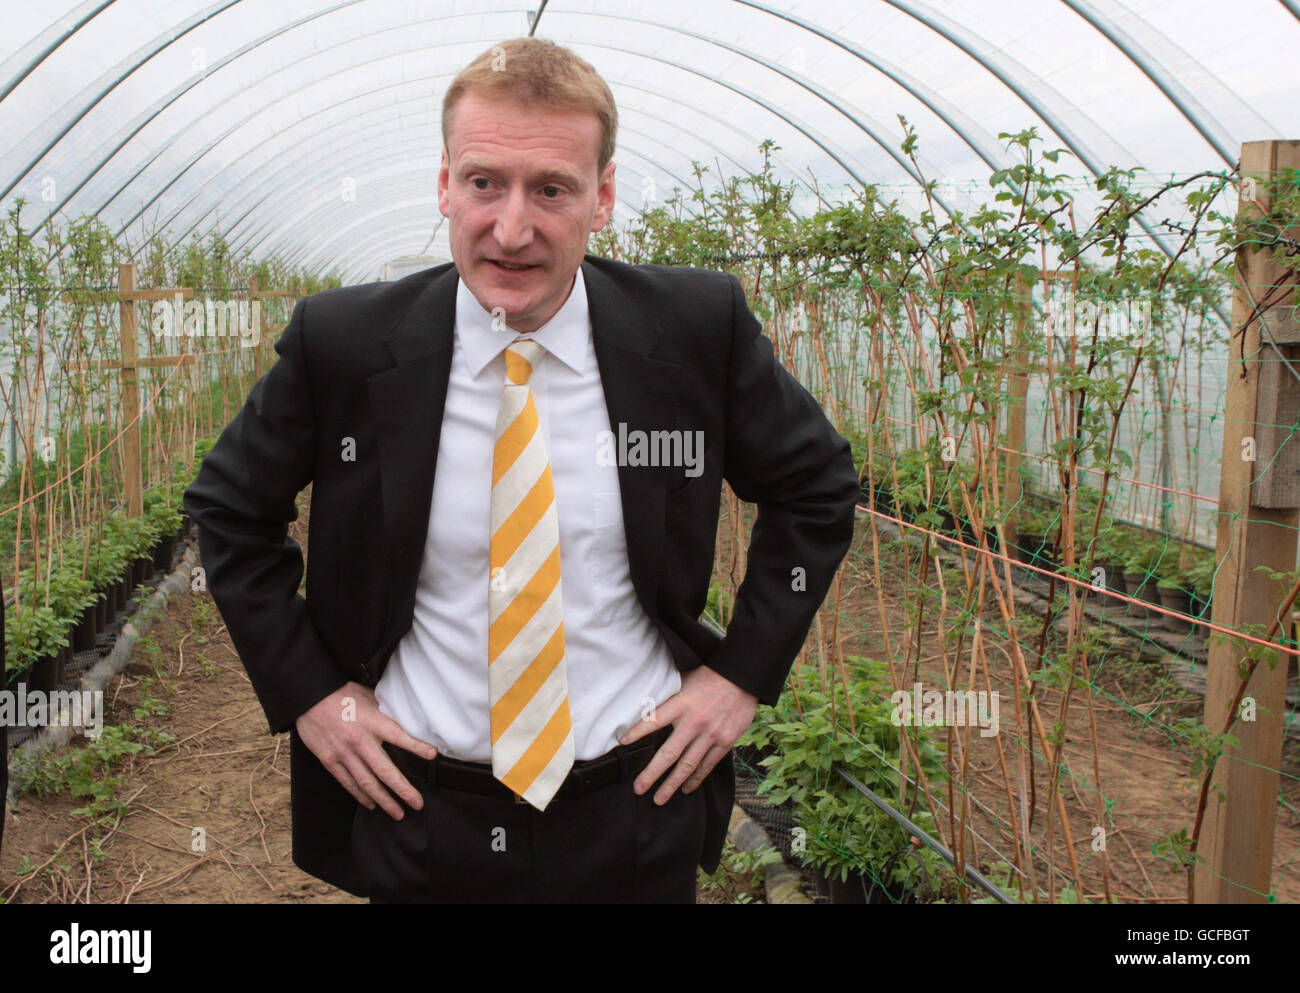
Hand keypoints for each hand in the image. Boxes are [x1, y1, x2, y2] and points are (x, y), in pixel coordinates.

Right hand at [294, 681, 438, 819]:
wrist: (309, 697)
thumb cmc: (342, 693)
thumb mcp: (369, 697)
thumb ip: (385, 712)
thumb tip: (406, 720)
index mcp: (372, 722)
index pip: (399, 736)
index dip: (416, 746)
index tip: (433, 756)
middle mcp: (359, 740)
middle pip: (385, 771)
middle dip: (403, 790)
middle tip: (417, 803)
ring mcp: (343, 753)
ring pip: (367, 783)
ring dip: (384, 800)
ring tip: (398, 813)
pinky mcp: (329, 760)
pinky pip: (348, 782)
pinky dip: (361, 795)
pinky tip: (372, 804)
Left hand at [620, 665, 757, 804]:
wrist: (743, 677)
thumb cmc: (710, 677)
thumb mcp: (685, 681)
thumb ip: (671, 698)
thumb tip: (650, 707)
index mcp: (682, 703)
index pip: (654, 720)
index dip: (637, 732)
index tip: (622, 743)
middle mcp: (695, 722)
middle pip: (669, 753)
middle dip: (652, 774)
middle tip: (638, 788)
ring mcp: (711, 734)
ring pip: (688, 765)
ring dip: (672, 784)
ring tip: (659, 798)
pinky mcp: (725, 741)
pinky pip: (707, 765)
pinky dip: (696, 779)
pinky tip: (686, 788)